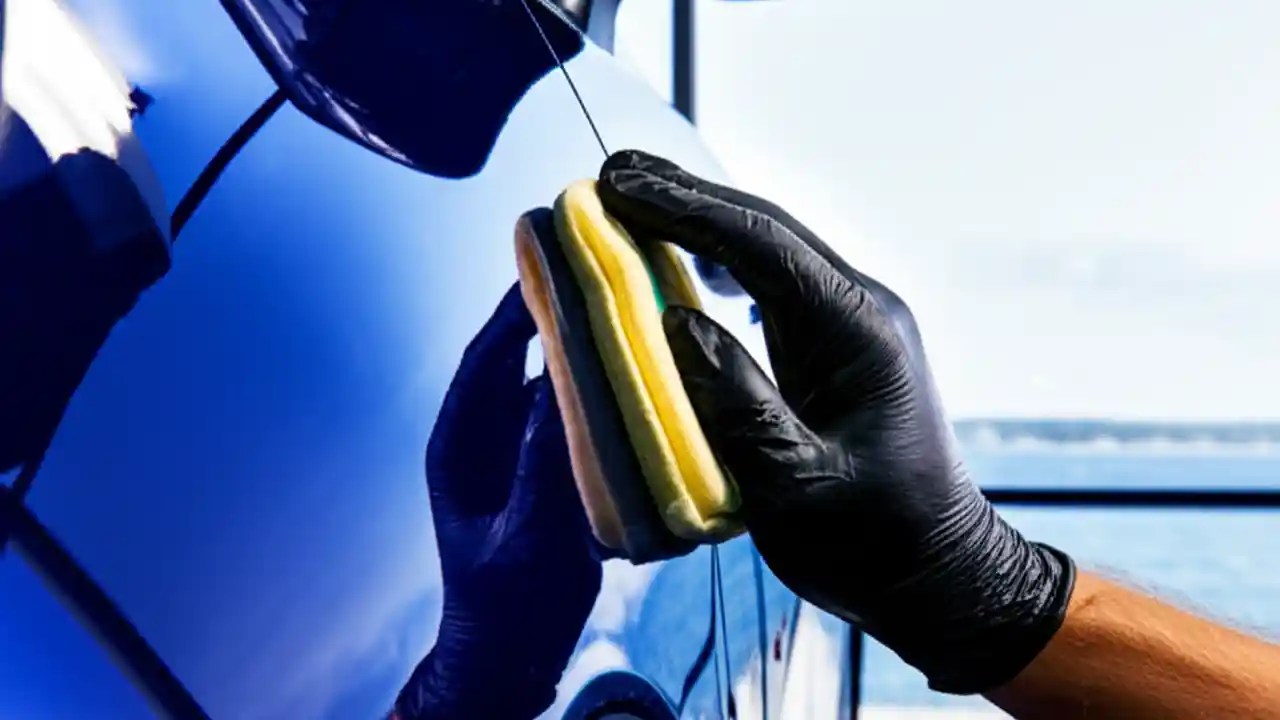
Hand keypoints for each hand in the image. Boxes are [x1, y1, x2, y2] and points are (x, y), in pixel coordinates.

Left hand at [394, 284, 601, 718]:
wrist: (516, 655)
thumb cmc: (505, 605)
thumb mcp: (524, 537)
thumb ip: (539, 468)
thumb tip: (558, 393)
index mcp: (459, 444)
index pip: (485, 358)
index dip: (513, 310)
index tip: (546, 264)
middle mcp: (487, 438)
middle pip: (519, 361)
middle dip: (554, 319)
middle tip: (598, 275)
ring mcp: (519, 454)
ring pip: (550, 388)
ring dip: (583, 358)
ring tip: (628, 320)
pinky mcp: (550, 473)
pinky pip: (574, 421)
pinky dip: (601, 399)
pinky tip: (638, 383)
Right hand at [597, 150, 1074, 694]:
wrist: (933, 571)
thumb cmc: (871, 540)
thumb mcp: (798, 484)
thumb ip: (739, 403)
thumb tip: (679, 324)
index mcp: (857, 329)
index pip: (761, 245)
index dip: (684, 210)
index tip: (617, 186)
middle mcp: (857, 310)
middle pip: (763, 230)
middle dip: (684, 199)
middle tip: (609, 174)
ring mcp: (847, 325)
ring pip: (764, 251)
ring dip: (697, 224)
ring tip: (630, 200)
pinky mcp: (831, 348)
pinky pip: (767, 286)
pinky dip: (716, 263)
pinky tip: (682, 258)